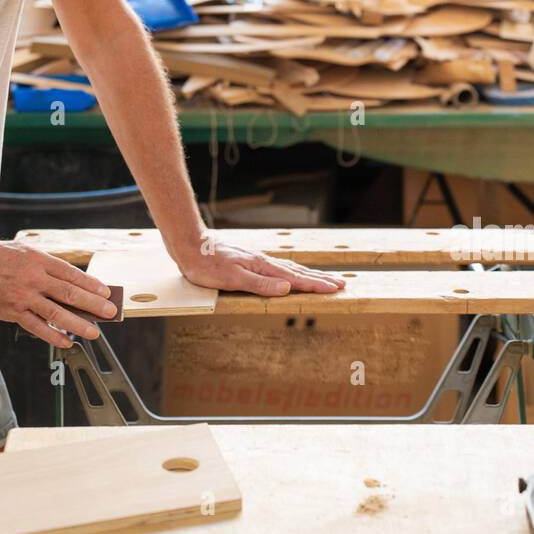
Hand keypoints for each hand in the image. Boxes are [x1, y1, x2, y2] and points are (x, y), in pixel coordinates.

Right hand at [0, 239, 118, 347]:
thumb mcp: (20, 251)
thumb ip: (42, 265)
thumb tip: (66, 282)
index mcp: (38, 259)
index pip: (71, 273)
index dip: (91, 284)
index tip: (105, 292)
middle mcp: (33, 278)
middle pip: (70, 293)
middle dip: (93, 304)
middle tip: (110, 312)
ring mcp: (23, 296)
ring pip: (57, 313)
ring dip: (79, 324)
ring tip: (94, 331)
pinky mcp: (12, 312)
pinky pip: (37, 327)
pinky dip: (53, 335)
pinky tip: (66, 341)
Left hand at [173, 236, 345, 297]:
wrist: (191, 245)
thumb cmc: (207, 265)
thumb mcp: (231, 279)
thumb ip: (259, 285)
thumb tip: (286, 288)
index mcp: (262, 267)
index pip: (295, 279)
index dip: (316, 285)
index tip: (336, 289)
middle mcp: (264, 262)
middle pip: (298, 272)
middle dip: (320, 279)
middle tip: (341, 284)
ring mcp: (258, 261)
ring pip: (290, 269)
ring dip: (309, 275)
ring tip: (325, 279)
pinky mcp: (251, 261)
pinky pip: (279, 268)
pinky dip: (293, 272)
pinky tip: (292, 275)